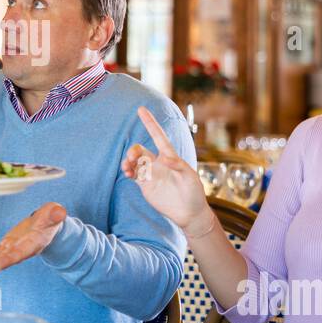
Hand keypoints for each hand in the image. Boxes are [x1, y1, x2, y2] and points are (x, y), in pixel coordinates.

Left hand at [0, 202, 66, 277]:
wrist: (47, 223)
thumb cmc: (51, 218)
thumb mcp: (54, 214)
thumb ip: (55, 214)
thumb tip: (60, 212)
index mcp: (34, 243)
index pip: (21, 252)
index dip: (9, 259)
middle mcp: (23, 248)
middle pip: (8, 258)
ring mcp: (14, 247)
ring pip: (0, 257)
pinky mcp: (8, 244)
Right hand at [120, 106, 208, 231]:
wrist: (189, 213)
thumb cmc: (194, 193)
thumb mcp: (190, 177)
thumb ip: (178, 166)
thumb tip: (164, 159)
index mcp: (170, 157)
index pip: (158, 136)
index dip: (150, 123)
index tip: (141, 109)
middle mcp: (158, 163)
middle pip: (140, 150)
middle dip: (133, 151)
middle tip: (132, 158)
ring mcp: (151, 174)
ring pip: (134, 161)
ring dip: (128, 161)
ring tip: (127, 168)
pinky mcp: (145, 185)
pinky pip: (133, 174)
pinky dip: (128, 171)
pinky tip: (127, 173)